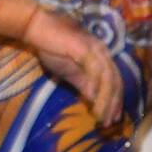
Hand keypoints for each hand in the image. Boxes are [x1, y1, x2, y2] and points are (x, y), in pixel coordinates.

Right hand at [24, 10, 123, 126]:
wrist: (36, 29)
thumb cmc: (52, 48)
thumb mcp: (71, 73)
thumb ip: (84, 86)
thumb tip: (95, 102)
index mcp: (102, 57)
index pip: (115, 81)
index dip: (115, 100)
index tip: (112, 118)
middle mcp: (103, 52)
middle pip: (115, 81)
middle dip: (113, 103)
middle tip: (109, 122)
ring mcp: (95, 49)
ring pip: (108, 78)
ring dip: (106, 99)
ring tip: (101, 115)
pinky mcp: (84, 47)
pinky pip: (94, 69)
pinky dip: (95, 84)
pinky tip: (92, 98)